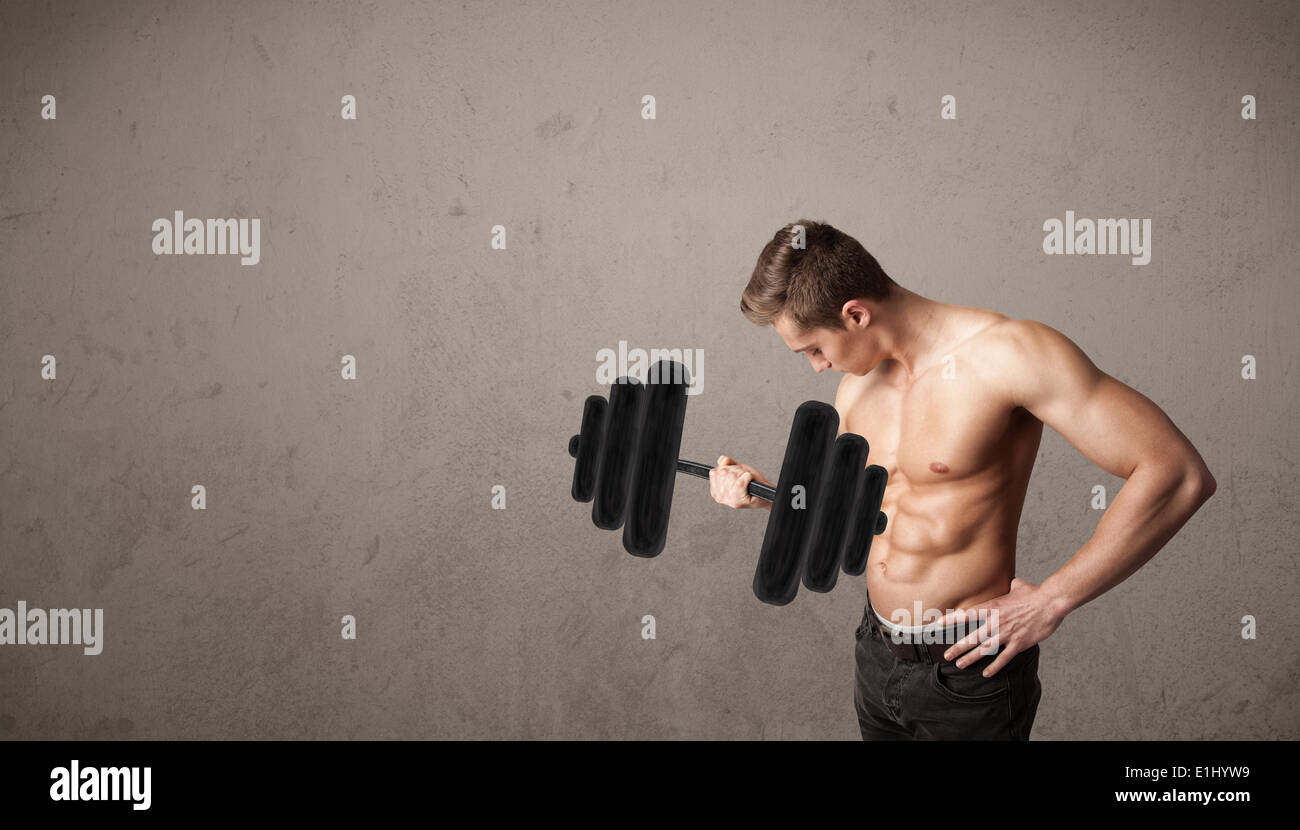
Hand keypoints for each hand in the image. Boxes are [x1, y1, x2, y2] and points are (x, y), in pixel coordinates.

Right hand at [708, 455, 773, 510]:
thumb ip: (727, 463)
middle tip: (743, 477)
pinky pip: (739, 483)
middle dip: (736, 471)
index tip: (734, 473)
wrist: (763, 492)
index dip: (727, 468)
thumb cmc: (751, 482)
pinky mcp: (738, 501)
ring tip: (746, 480)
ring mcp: (728, 500)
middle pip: (723, 473)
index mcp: (716, 490)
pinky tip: (749, 479)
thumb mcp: (737, 470)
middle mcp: (720, 496)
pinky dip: (747, 477)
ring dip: (742, 474)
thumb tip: (722, 460)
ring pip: (732, 476)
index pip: (715, 472)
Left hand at [937, 577, 1066, 677]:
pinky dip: (995, 667)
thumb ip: (1012, 586)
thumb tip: (1014, 584)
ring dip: (971, 658)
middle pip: (973, 637)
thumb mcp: (1018, 586)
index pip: (967, 614)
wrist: (1050, 602)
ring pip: (985, 649)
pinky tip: (986, 673)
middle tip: (946, 655)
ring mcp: (1007, 633)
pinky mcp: (1019, 643)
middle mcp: (996, 622)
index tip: (939, 624)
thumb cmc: (1035, 593)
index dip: (951, 620)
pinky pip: (1004, 658)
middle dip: (958, 647)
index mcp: (993, 607)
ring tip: (960, 665)